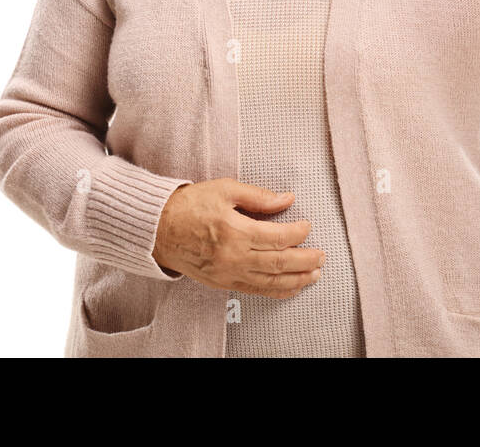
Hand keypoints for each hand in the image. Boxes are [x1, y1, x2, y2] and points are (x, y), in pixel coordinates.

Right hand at [152, 178, 325, 297]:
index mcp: (235, 230)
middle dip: (305, 261)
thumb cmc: (189, 205)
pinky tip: (290, 287)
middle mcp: (233, 256)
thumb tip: (286, 200)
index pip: (278, 237)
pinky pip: (254, 291)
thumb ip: (258, 196)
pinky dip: (276, 291)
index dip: (298, 233)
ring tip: (314, 275)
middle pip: (279, 263)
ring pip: (270, 282)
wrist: (157, 229)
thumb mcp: (225, 189)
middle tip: (322, 256)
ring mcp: (227, 273)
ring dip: (296, 279)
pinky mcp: (221, 283)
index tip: (307, 226)